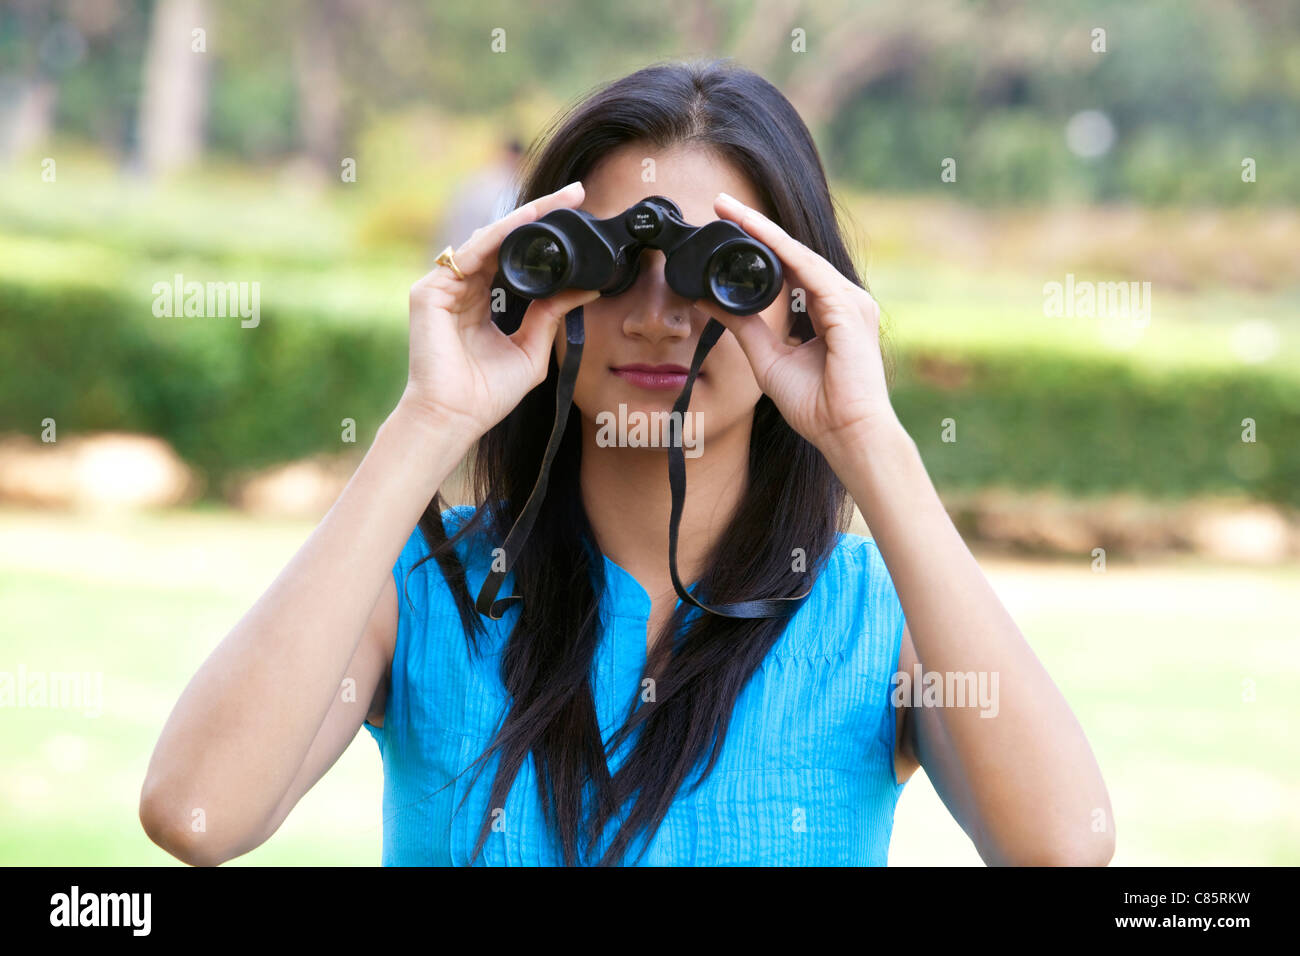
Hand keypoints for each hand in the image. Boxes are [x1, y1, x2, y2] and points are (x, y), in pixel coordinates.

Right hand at [399, 181, 602, 436]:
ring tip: (558, 202)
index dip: (543, 237)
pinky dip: (498, 237)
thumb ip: (551, 314)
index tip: (577, 216)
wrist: (456, 418)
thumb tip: (585, 288)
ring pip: (488, 240)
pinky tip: (525, 222)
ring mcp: (443, 288)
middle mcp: (462, 289)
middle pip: (503, 241)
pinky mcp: (428, 292)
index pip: (515, 258)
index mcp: (482, 302)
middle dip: (539, 215)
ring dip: (524, 218)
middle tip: (576, 193)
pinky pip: (469, 255)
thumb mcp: (531, 348)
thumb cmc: (487, 394)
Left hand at [692, 191, 902, 458]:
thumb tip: (709, 300)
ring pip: (801, 255)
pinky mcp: (849, 310)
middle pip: (794, 253)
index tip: (725, 222)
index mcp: (827, 311)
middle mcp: (842, 300)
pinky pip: (811, 272)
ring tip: (732, 211)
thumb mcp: (767, 358)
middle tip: (720, 201)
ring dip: (765, 231)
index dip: (757, 244)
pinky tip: (759, 236)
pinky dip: (784, 252)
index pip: (788, 267)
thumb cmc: (817, 405)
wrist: (845, 433)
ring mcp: (850, 302)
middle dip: (756, 227)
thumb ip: (743, 326)